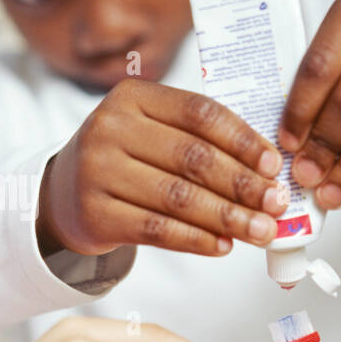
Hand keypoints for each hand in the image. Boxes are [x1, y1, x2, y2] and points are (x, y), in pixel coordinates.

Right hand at [35, 78, 286, 259]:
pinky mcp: (95, 213)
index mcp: (132, 96)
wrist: (64, 193)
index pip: (199, 113)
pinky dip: (196, 240)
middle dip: (243, 184)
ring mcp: (97, 171)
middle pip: (192, 157)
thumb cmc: (123, 158)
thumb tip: (266, 172)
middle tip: (276, 203)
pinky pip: (157, 229)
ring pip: (178, 197)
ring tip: (259, 230)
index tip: (273, 165)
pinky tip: (222, 244)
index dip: (243, 140)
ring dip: (227, 217)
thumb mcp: (150, 129)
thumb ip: (199, 139)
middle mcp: (110, 128)